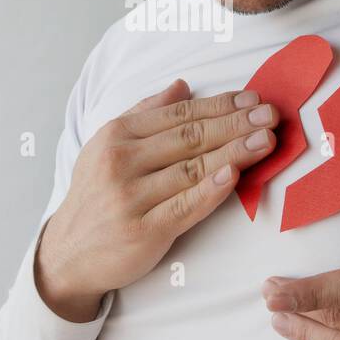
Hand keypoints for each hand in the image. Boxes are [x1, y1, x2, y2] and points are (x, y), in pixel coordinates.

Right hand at [37, 78, 279, 321]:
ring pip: (192, 169)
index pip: (178, 114)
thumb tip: (181, 85)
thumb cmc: (97, 196)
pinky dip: (211, 190)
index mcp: (117, 135)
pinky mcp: (143, 231)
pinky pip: (184, 207)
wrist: (68, 253)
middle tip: (271, 115)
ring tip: (265, 140)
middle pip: (189, 137)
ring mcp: (131, 197)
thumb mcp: (107, 146)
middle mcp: (121, 161)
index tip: (253, 99)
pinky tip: (234, 176)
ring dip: (234, 152)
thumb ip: (145, 114)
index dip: (219, 105)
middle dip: (234, 123)